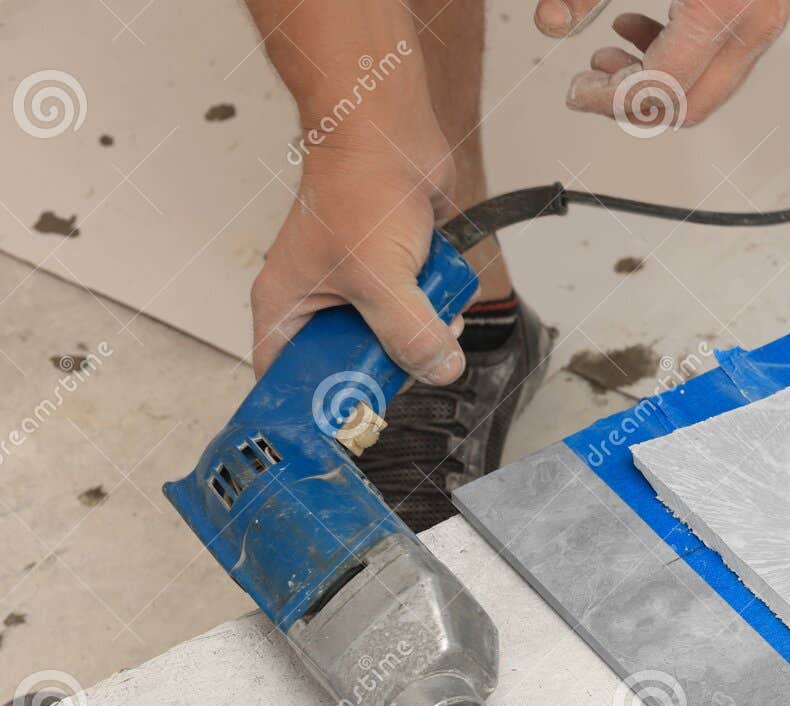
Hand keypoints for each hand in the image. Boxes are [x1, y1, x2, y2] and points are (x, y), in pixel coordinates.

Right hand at [250, 129, 464, 383]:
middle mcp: (318, 300)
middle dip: (387, 367)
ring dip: (421, 335)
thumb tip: (438, 370)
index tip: (346, 421)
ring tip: (433, 318)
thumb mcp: (381, 282)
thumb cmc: (360, 189)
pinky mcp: (395, 272)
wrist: (392, 136)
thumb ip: (409, 336)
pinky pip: (417, 311)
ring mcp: (359, 287)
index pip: (282, 376)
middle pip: (348, 365)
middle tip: (409, 365)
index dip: (311, 404)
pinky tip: (444, 292)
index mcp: (287, 305)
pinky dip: (435, 308)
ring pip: (390, 339)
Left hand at [539, 0, 789, 129]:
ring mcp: (767, 19)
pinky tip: (642, 32)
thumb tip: (550, 23)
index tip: (576, 92)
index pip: (660, 90)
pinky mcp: (765, 11)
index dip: (608, 100)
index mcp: (722, 8)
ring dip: (653, 86)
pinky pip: (723, 62)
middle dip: (630, 104)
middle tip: (589, 84)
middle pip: (688, 106)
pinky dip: (681, 62)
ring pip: (707, 92)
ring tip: (610, 55)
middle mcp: (754, 22)